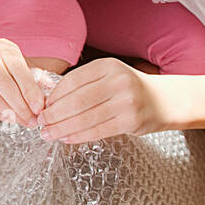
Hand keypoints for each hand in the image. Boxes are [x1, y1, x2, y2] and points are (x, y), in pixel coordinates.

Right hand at [0, 36, 46, 126]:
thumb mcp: (10, 55)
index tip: (39, 108)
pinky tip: (9, 118)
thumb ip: (30, 71)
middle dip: (23, 109)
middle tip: (33, 120)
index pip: (20, 73)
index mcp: (3, 49)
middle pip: (7, 89)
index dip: (30, 93)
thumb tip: (51, 87)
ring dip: (12, 115)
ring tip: (24, 122)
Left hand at [37, 57, 166, 144]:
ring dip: (62, 128)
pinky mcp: (131, 121)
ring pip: (85, 117)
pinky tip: (66, 138)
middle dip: (54, 114)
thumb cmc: (129, 89)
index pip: (72, 80)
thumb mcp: (108, 76)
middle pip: (76, 100)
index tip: (42, 106)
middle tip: (41, 122)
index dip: (53, 96)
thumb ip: (83, 84)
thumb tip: (49, 100)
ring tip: (48, 133)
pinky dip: (78, 136)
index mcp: (108, 66)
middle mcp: (118, 81)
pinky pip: (97, 131)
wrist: (163, 101)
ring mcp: (126, 101)